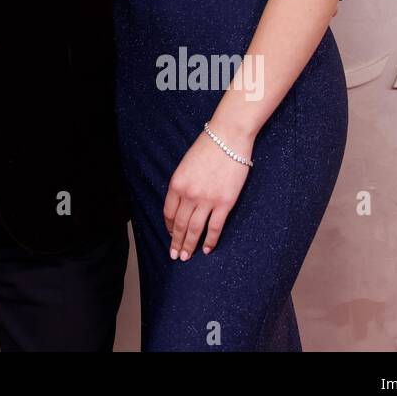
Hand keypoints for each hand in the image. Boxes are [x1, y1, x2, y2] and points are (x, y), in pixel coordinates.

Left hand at [163, 123, 252, 259]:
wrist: (228, 138)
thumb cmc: (207, 148)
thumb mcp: (185, 165)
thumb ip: (182, 184)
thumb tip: (182, 202)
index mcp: (177, 183)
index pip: (169, 212)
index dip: (169, 226)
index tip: (170, 235)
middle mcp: (189, 194)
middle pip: (180, 224)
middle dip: (176, 242)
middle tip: (174, 255)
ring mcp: (207, 200)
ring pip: (195, 229)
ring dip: (189, 245)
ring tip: (185, 257)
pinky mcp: (224, 203)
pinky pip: (215, 227)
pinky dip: (210, 240)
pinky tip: (206, 249)